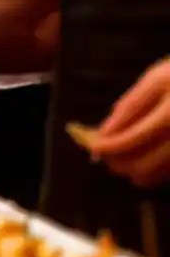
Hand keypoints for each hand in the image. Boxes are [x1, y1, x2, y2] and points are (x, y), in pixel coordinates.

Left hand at [93, 57, 169, 186]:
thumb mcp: (158, 79)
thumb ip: (130, 106)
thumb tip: (102, 133)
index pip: (132, 139)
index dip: (107, 146)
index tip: (93, 146)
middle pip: (142, 166)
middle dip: (117, 161)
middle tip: (104, 151)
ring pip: (153, 176)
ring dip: (131, 168)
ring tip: (121, 151)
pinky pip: (165, 174)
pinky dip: (150, 169)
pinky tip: (143, 153)